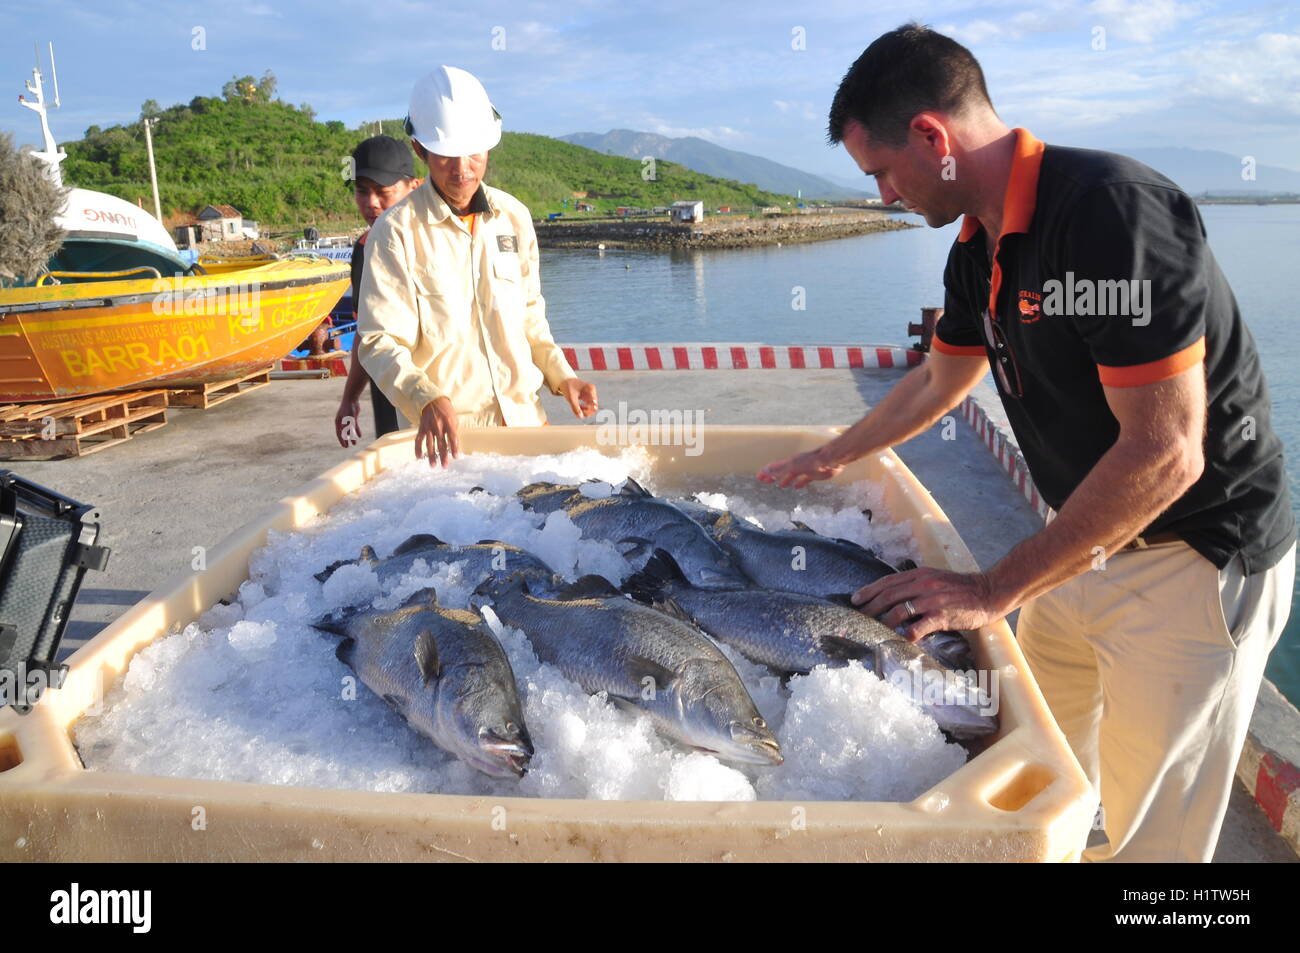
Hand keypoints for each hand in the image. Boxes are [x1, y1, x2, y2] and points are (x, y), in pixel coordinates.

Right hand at [334, 399, 361, 447]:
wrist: (351, 399)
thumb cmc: (348, 409)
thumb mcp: (348, 418)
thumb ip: (347, 426)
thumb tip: (345, 434)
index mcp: (338, 423)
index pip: (339, 434)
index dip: (342, 441)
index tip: (345, 446)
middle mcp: (342, 422)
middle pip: (343, 433)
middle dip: (345, 440)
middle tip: (347, 447)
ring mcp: (347, 420)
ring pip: (349, 431)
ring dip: (352, 437)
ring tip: (354, 443)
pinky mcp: (353, 418)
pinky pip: (354, 426)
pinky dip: (357, 431)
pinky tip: (360, 436)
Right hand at [416, 396, 459, 467]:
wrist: (433, 400)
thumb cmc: (446, 411)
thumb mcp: (454, 419)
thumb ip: (454, 432)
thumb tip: (456, 446)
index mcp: (449, 423)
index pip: (452, 437)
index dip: (454, 448)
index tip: (456, 457)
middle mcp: (438, 426)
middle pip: (441, 443)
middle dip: (443, 455)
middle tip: (445, 466)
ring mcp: (429, 428)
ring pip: (430, 444)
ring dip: (431, 455)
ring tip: (433, 465)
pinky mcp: (422, 428)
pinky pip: (419, 440)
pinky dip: (418, 448)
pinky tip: (419, 457)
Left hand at [558, 378, 598, 417]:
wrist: (565, 381)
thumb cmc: (568, 387)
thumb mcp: (571, 397)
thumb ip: (575, 407)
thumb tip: (580, 417)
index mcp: (591, 389)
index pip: (594, 403)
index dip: (589, 410)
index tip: (581, 412)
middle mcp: (593, 392)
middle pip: (594, 407)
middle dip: (587, 412)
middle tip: (579, 414)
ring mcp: (591, 395)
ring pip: (592, 408)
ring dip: (585, 411)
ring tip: (577, 410)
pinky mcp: (588, 398)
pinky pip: (588, 406)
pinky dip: (583, 409)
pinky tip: (578, 408)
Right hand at [757, 447, 843, 487]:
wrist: (831, 460)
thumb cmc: (813, 462)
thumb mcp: (793, 466)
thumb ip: (779, 469)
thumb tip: (764, 470)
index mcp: (789, 462)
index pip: (774, 467)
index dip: (766, 472)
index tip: (758, 477)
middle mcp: (796, 465)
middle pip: (782, 471)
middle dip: (773, 476)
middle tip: (766, 482)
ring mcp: (805, 469)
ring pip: (792, 475)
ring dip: (786, 480)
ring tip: (781, 486)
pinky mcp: (814, 474)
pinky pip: (804, 479)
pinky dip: (800, 483)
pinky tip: (797, 487)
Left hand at [851, 566, 1009, 639]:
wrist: (989, 592)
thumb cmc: (961, 588)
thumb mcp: (936, 578)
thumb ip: (917, 584)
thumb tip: (896, 596)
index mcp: (920, 574)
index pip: (888, 581)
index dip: (870, 590)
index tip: (855, 598)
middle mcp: (923, 585)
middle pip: (888, 595)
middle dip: (869, 607)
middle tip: (857, 617)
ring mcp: (932, 600)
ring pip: (899, 610)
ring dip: (883, 621)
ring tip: (873, 630)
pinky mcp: (941, 616)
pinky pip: (917, 628)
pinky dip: (905, 635)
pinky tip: (898, 640)